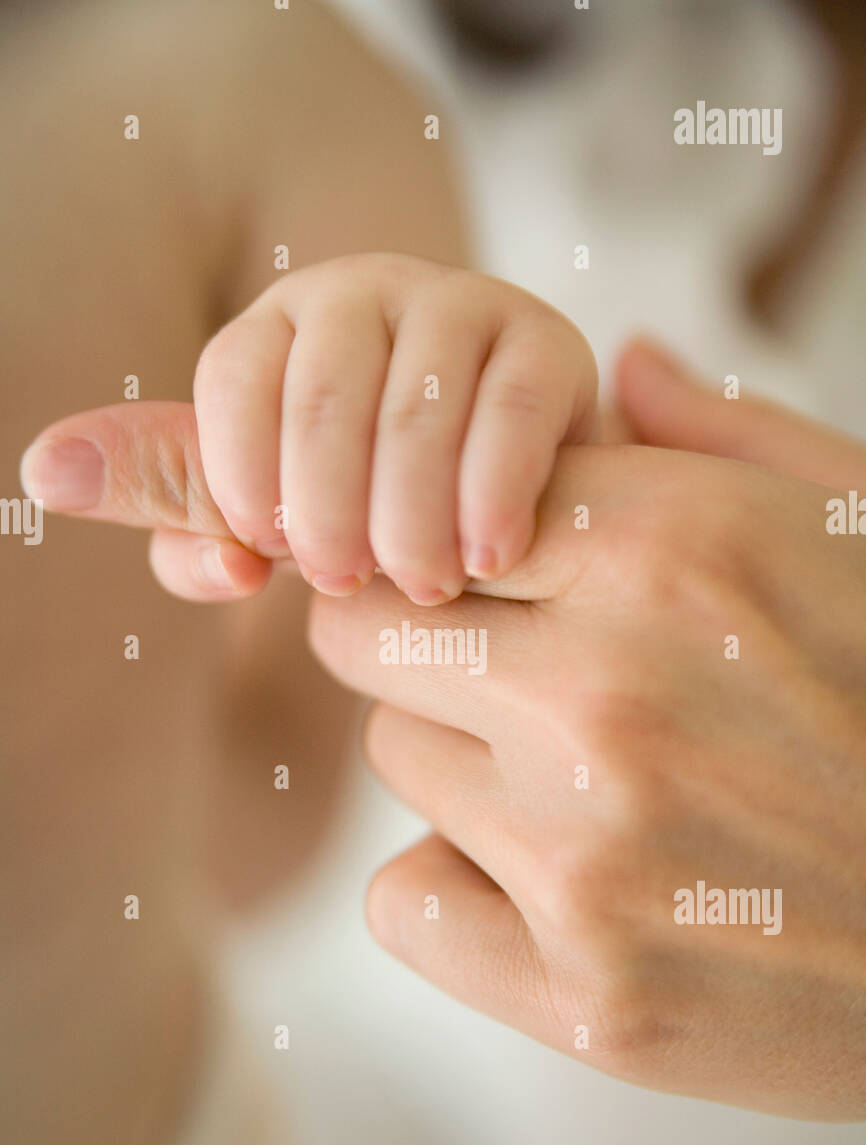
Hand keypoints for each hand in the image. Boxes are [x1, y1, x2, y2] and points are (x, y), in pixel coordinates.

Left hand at [19, 254, 595, 604]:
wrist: (502, 488)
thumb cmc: (365, 501)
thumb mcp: (263, 498)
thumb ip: (172, 491)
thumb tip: (44, 471)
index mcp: (278, 324)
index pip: (232, 385)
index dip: (244, 484)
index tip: (270, 558)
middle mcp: (364, 293)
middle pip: (322, 397)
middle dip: (326, 511)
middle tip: (346, 583)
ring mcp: (461, 306)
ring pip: (416, 412)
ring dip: (409, 520)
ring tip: (419, 587)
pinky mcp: (547, 343)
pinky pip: (512, 413)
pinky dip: (491, 497)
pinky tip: (487, 560)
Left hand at [308, 344, 865, 1119]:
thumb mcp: (863, 534)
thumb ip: (734, 439)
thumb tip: (625, 360)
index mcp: (676, 546)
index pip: (440, 500)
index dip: (470, 548)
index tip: (500, 585)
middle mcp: (611, 687)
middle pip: (373, 628)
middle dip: (433, 645)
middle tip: (520, 684)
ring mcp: (587, 849)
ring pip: (395, 756)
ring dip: (462, 767)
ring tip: (582, 794)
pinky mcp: (586, 992)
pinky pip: (402, 901)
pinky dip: (457, 895)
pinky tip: (552, 894)